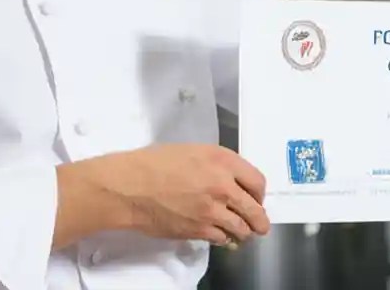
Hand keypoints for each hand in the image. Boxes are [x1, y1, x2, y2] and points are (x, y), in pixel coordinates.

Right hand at [99, 144, 270, 246]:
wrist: (129, 186)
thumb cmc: (154, 163)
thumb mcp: (192, 151)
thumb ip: (217, 165)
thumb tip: (231, 181)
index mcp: (222, 160)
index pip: (258, 181)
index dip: (259, 194)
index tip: (256, 199)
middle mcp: (223, 185)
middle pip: (255, 209)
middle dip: (259, 220)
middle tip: (259, 225)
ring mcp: (212, 210)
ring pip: (242, 228)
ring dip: (243, 231)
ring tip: (240, 232)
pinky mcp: (200, 230)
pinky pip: (223, 239)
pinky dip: (225, 239)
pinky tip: (220, 235)